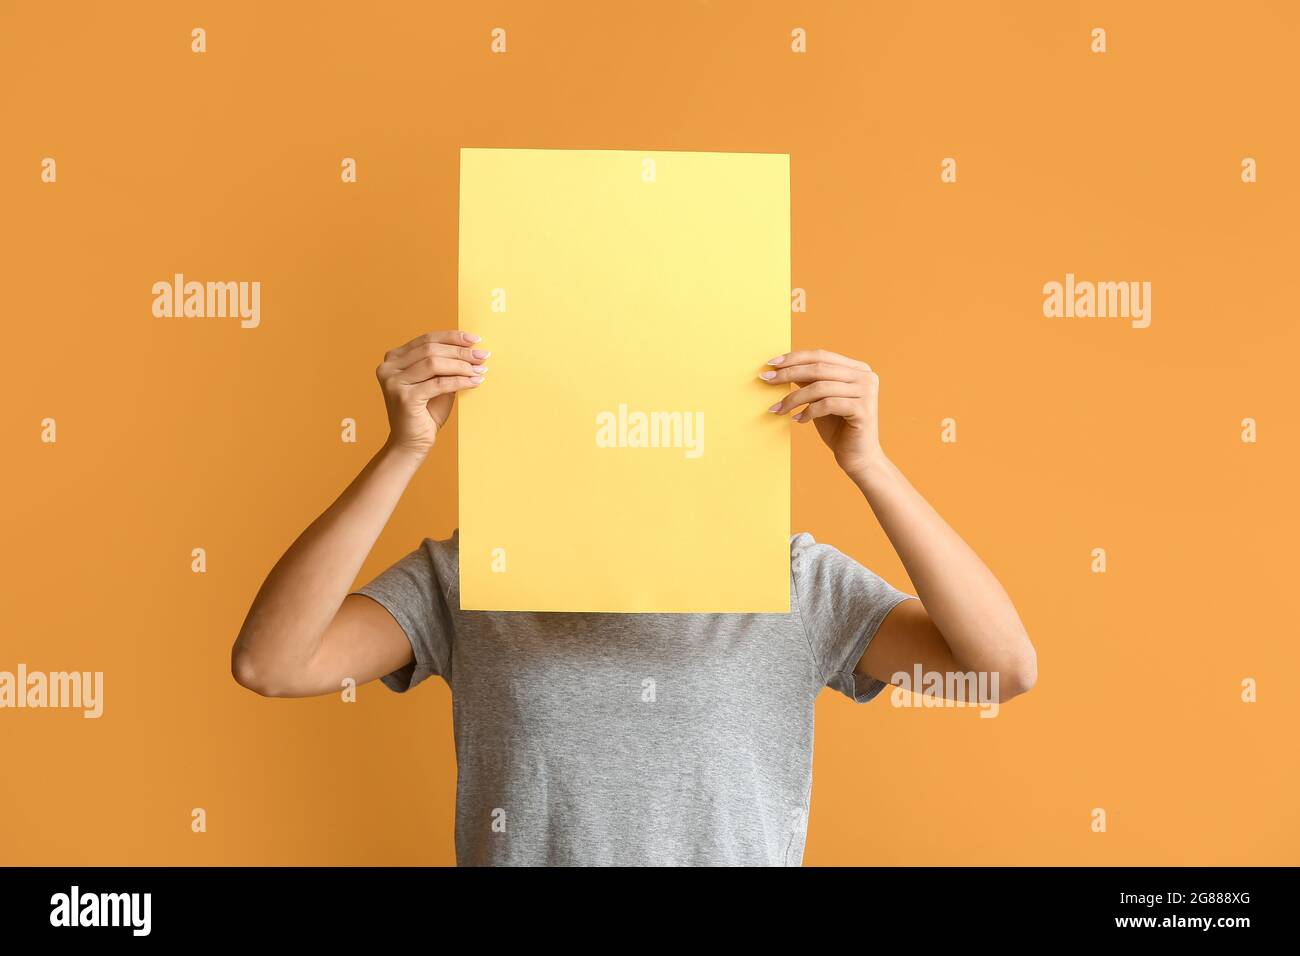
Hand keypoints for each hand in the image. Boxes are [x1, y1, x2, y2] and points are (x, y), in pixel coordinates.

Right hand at [375, 330, 488, 457]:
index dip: (452, 337)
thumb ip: (446, 365)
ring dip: (462, 365)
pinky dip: (460, 381)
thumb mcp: (436, 382)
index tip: (475, 339)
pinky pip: (439, 383)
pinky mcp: (404, 397)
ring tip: (480, 369)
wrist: (412, 443)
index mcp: (394, 358)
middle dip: (460, 351)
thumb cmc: (425, 412)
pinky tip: (475, 381)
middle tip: (483, 355)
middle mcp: (389, 367)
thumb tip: (472, 350)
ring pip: (434, 364)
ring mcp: (394, 382)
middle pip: (431, 349)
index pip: (426, 339)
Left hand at [760, 348, 883, 478]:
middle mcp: (866, 376)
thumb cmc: (837, 427)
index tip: (771, 363)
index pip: (821, 355)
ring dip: (794, 398)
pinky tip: (798, 420)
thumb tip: (781, 366)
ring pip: (820, 387)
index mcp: (857, 368)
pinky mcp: (863, 410)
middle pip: (819, 368)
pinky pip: (827, 404)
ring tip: (779, 409)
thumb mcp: (819, 398)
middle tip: (767, 379)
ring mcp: (867, 392)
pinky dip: (808, 412)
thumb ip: (808, 381)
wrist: (857, 457)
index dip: (795, 358)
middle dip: (789, 373)